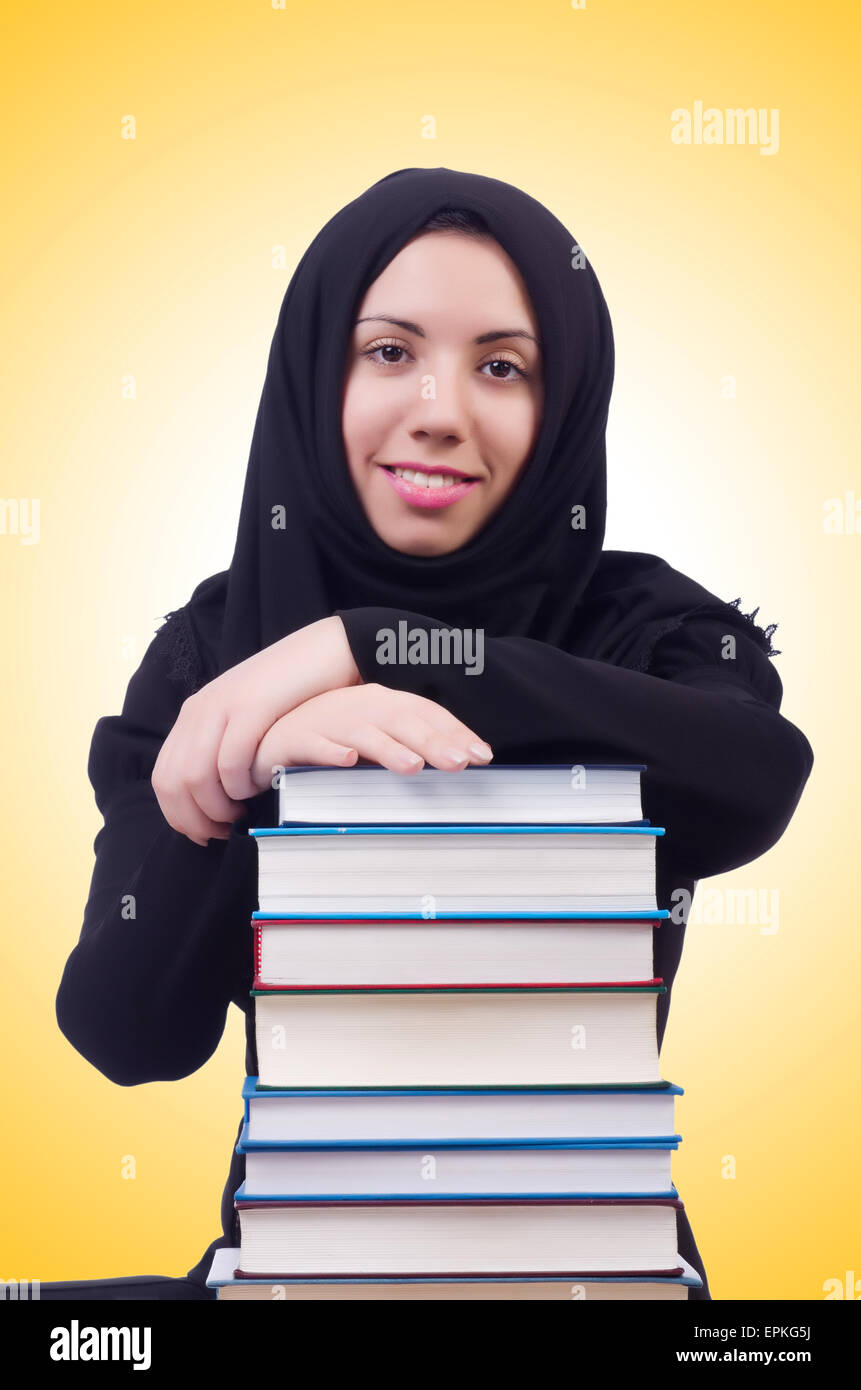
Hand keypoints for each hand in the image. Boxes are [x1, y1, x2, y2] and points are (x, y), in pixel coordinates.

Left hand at [152, 616, 359, 844]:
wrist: (325, 651)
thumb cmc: (293, 694)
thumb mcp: (246, 718)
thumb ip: (225, 746)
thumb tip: (215, 797)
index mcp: (194, 715)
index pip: (164, 777)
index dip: (179, 815)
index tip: (204, 835)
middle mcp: (200, 710)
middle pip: (175, 782)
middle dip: (196, 818)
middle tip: (224, 832)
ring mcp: (223, 706)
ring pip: (197, 776)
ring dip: (218, 807)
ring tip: (242, 814)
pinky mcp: (251, 707)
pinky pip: (231, 760)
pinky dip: (241, 785)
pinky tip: (259, 787)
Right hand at [251, 684, 493, 789]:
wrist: (272, 735)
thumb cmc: (334, 739)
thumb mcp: (378, 741)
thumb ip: (411, 748)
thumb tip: (462, 763)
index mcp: (383, 704)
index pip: (425, 713)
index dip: (454, 732)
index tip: (481, 756)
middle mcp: (359, 707)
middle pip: (401, 721)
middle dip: (432, 741)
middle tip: (458, 764)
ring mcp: (326, 720)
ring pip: (362, 732)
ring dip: (388, 747)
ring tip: (412, 766)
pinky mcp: (294, 738)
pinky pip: (314, 743)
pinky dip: (330, 751)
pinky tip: (347, 761)